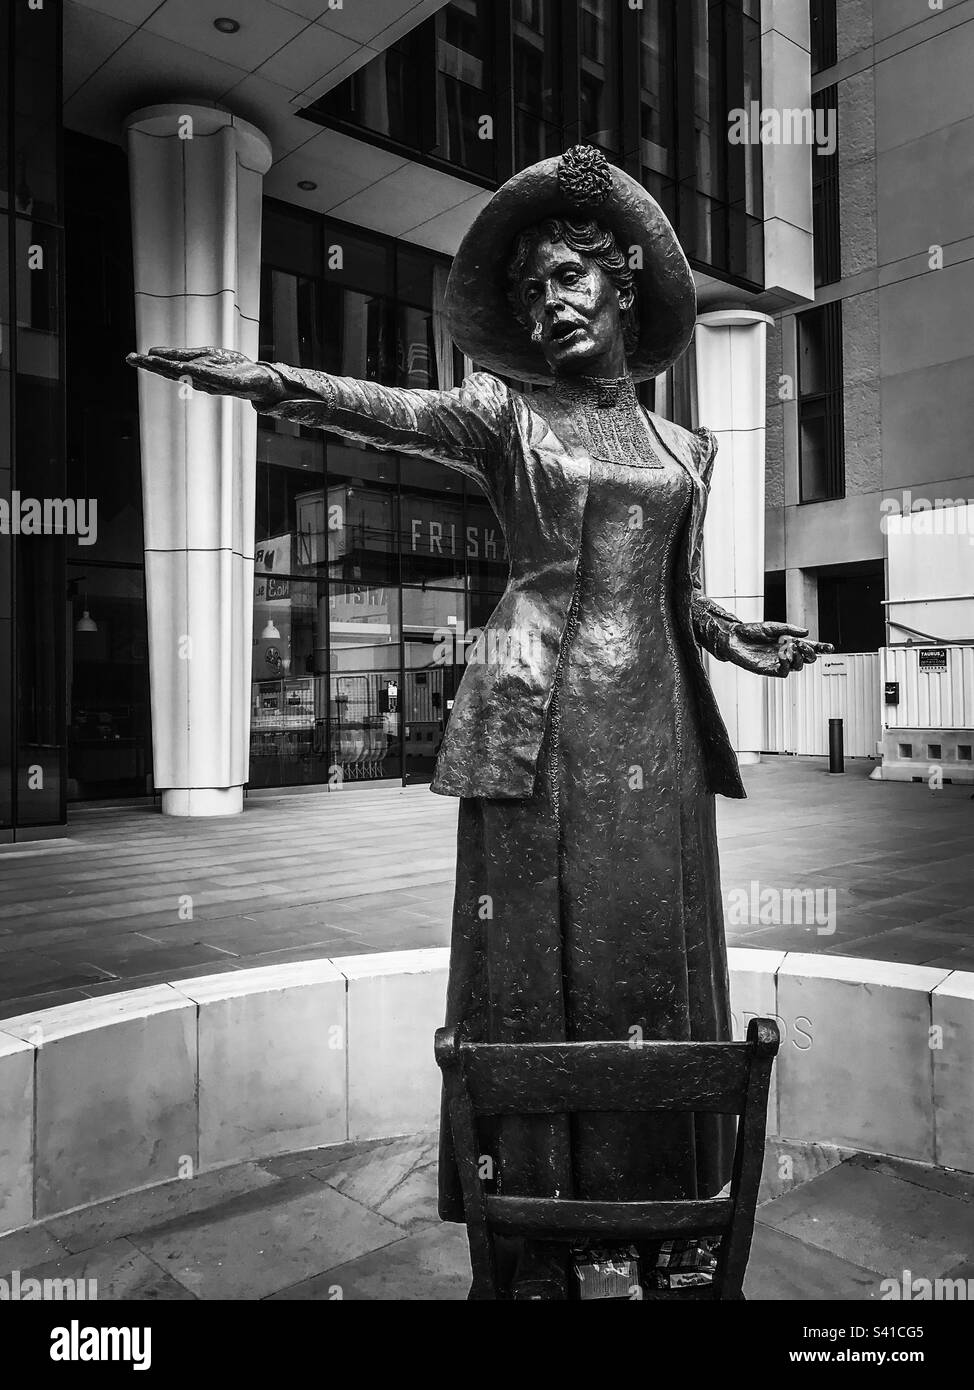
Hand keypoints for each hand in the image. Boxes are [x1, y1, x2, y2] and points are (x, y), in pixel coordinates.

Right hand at [126, 347, 283, 401]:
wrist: (259, 379)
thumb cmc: (230, 368)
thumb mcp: (203, 356)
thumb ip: (180, 355)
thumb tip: (152, 352)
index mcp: (192, 372)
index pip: (167, 366)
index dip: (149, 362)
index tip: (130, 357)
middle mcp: (199, 379)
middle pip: (173, 371)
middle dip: (153, 365)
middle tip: (133, 359)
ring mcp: (213, 381)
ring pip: (188, 374)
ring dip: (169, 368)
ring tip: (152, 360)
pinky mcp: (229, 382)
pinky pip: (211, 377)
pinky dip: (198, 373)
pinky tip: (186, 368)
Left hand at [726, 622, 833, 677]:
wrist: (732, 637)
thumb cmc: (750, 631)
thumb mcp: (772, 626)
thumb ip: (789, 629)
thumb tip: (806, 632)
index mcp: (789, 642)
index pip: (809, 646)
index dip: (821, 648)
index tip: (830, 647)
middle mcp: (786, 653)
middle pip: (808, 659)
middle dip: (810, 653)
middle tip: (802, 644)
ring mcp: (778, 662)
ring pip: (798, 667)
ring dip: (798, 657)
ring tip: (788, 648)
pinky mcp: (768, 670)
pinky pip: (784, 672)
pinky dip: (786, 663)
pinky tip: (781, 654)